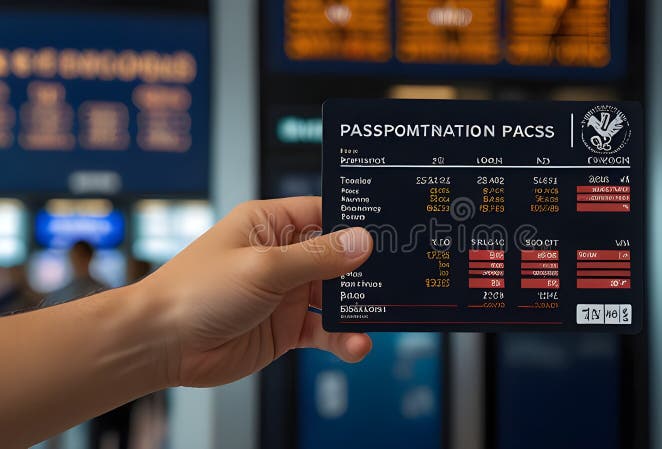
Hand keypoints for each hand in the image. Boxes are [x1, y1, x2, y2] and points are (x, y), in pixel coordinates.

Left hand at [140, 197, 372, 386]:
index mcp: (270, 225)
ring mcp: (285, 294)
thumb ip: (317, 257)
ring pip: (335, 297)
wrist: (161, 344)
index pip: (323, 213)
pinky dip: (342, 338)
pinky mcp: (285, 328)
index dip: (356, 219)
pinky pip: (324, 330)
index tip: (390, 226)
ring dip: (357, 307)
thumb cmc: (196, 291)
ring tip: (381, 315)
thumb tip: (362, 241)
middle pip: (337, 257)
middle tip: (400, 275)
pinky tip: (355, 345)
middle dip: (364, 268)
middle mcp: (281, 256)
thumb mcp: (263, 267)